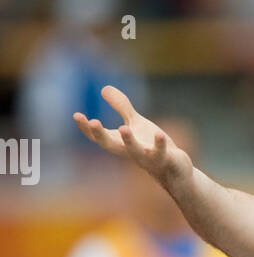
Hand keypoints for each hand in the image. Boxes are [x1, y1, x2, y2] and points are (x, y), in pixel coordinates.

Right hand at [73, 86, 192, 186]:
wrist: (173, 168)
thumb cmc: (150, 145)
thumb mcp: (134, 123)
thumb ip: (121, 107)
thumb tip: (103, 88)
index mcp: (119, 143)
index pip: (98, 137)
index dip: (86, 128)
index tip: (76, 115)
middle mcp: (129, 151)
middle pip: (111, 145)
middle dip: (100, 134)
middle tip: (92, 122)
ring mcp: (146, 157)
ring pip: (135, 152)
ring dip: (129, 141)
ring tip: (124, 128)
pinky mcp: (163, 159)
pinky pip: (160, 152)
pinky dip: (159, 144)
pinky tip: (158, 134)